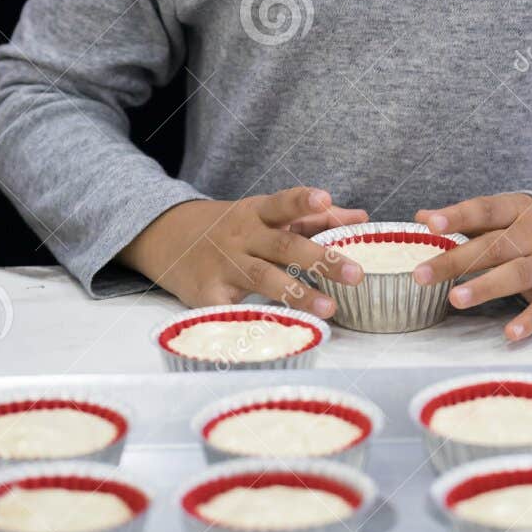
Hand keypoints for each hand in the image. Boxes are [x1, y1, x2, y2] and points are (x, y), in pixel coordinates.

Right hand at [118, 188, 368, 314]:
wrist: (170, 239)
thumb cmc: (236, 228)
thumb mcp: (266, 215)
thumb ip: (314, 218)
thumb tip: (361, 218)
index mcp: (258, 213)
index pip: (282, 203)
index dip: (302, 200)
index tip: (325, 198)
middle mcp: (242, 237)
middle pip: (283, 246)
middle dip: (321, 259)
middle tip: (356, 274)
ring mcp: (224, 266)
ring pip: (263, 279)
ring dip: (298, 294)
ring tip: (330, 308)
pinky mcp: (208, 295)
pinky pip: (233, 310)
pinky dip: (253, 320)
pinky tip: (280, 333)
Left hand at [412, 192, 531, 342]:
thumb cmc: (531, 227)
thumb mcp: (505, 213)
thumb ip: (466, 218)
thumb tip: (422, 215)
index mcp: (516, 211)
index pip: (484, 210)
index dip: (458, 216)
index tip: (431, 225)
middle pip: (491, 247)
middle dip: (455, 260)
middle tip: (421, 275)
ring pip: (515, 275)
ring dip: (485, 287)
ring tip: (454, 299)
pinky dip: (529, 321)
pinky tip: (509, 333)